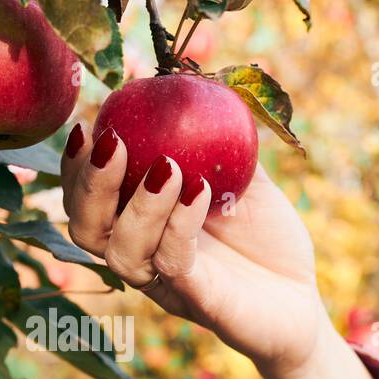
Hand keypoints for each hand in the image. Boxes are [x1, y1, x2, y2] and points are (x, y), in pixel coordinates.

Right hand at [60, 122, 378, 378]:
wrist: (303, 301)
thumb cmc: (266, 240)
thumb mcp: (244, 178)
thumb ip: (217, 138)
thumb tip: (194, 75)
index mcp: (138, 229)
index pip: (88, 201)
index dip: (76, 166)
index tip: (87, 122)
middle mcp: (141, 259)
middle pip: (87, 229)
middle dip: (89, 184)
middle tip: (110, 141)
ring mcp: (166, 285)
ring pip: (122, 251)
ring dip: (137, 204)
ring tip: (166, 166)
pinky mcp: (199, 303)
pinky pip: (175, 263)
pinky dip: (180, 224)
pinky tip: (199, 190)